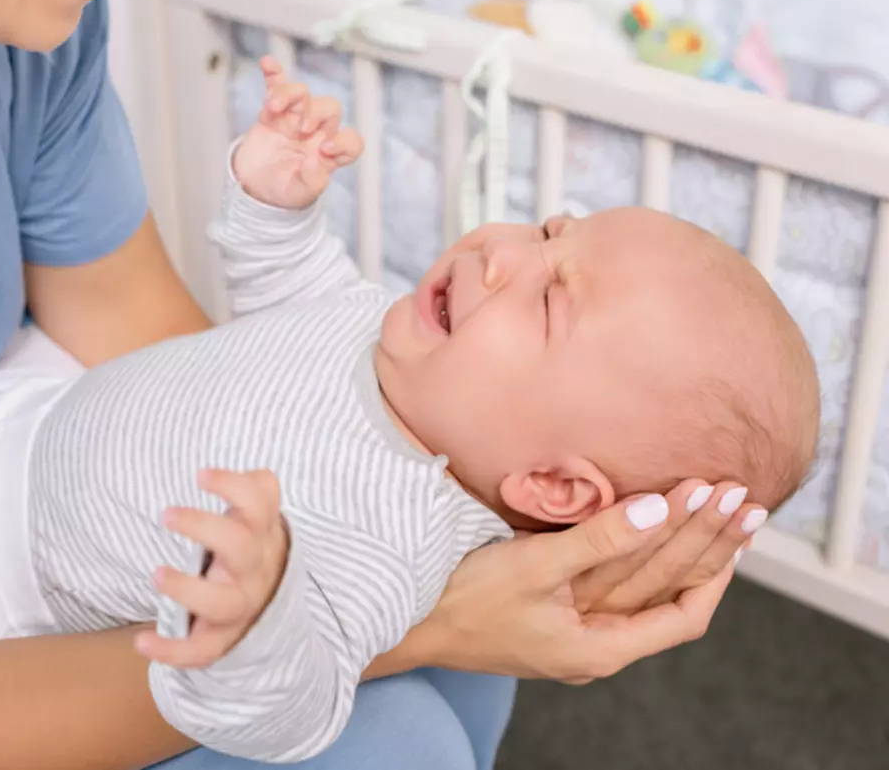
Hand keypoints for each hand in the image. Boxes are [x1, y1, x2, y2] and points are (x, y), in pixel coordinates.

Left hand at [136, 470, 288, 668]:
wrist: (268, 605)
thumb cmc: (248, 548)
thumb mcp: (257, 518)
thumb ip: (254, 490)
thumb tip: (232, 472)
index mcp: (260, 535)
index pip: (260, 505)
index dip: (234, 487)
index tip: (200, 475)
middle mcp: (253, 570)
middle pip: (241, 549)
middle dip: (204, 529)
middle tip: (167, 513)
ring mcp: (239, 607)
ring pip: (224, 603)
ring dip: (188, 589)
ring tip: (156, 574)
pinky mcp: (220, 638)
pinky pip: (202, 650)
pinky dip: (172, 651)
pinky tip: (141, 642)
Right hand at [233, 56, 363, 209]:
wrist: (254, 185)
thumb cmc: (282, 190)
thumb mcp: (298, 194)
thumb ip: (312, 182)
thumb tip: (317, 161)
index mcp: (330, 154)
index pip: (352, 141)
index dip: (345, 142)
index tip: (325, 151)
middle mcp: (318, 132)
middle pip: (331, 108)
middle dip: (318, 113)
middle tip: (301, 129)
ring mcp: (295, 118)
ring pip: (303, 94)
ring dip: (291, 95)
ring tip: (273, 108)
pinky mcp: (274, 112)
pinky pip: (277, 86)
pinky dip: (274, 75)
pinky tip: (267, 63)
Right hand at [400, 495, 729, 682]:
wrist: (408, 622)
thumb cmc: (462, 601)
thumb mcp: (534, 568)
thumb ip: (600, 539)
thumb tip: (661, 510)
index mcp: (599, 648)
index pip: (683, 613)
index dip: (715, 566)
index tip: (732, 519)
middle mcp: (596, 645)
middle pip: (666, 595)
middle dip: (706, 546)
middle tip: (739, 498)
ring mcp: (577, 633)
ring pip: (643, 588)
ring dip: (680, 548)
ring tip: (715, 509)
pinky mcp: (557, 614)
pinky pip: (615, 586)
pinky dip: (643, 557)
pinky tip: (654, 532)